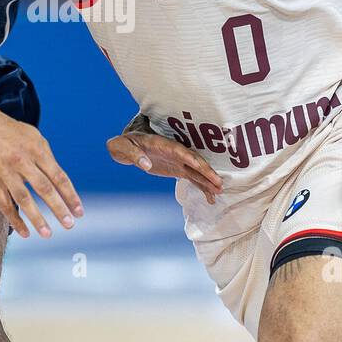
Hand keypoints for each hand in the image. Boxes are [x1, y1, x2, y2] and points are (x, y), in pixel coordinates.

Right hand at [0, 109, 82, 238]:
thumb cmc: (11, 132)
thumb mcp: (33, 137)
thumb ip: (46, 159)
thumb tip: (60, 184)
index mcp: (36, 148)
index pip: (58, 176)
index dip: (70, 195)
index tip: (79, 211)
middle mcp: (21, 160)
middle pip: (43, 188)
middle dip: (58, 208)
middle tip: (69, 225)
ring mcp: (4, 170)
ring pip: (23, 199)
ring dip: (37, 219)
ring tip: (48, 234)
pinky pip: (4, 203)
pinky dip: (15, 219)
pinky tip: (25, 231)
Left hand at [106, 130, 223, 204]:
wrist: (127, 144)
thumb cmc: (124, 143)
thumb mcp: (122, 147)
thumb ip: (133, 155)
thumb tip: (145, 164)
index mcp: (161, 144)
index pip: (178, 151)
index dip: (189, 158)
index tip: (200, 166)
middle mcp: (174, 151)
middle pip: (193, 161)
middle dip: (206, 171)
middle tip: (218, 183)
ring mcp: (177, 161)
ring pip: (197, 171)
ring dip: (208, 180)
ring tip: (219, 192)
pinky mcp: (178, 169)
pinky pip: (193, 177)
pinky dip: (202, 187)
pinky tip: (210, 198)